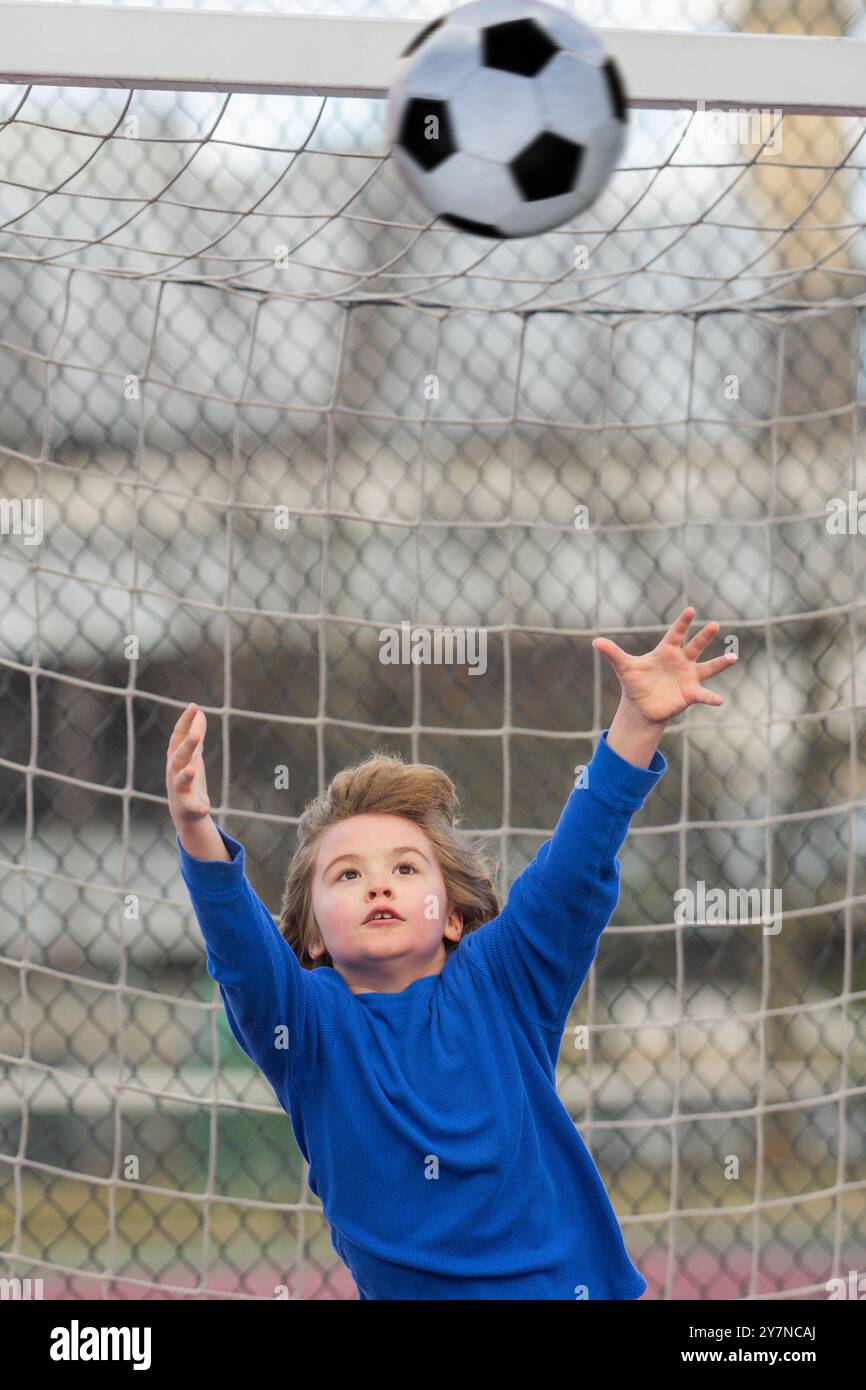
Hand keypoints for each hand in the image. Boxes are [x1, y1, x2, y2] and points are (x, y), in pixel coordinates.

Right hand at [166, 703, 211, 825]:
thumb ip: (196, 735)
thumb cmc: (188, 779)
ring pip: (180, 780)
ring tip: (193, 769)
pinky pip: (191, 806)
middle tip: (197, 734)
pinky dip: (197, 807)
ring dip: (186, 775)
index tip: (194, 706)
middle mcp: (174, 772)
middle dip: (187, 745)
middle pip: (179, 756)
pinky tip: (205, 808)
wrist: (184, 812)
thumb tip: (200, 713)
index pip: (178, 736)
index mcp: (176, 757)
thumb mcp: (194, 755)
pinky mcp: (187, 807)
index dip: (185, 722)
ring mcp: (179, 790)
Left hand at [592, 607, 736, 725]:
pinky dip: (711, 697)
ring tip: (733, 657)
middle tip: (715, 624)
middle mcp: (681, 661)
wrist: (642, 706)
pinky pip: (703, 694)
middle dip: (704, 636)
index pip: (676, 634)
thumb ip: (613, 653)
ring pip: (708, 667)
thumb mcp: (624, 667)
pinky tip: (719, 700)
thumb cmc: (635, 683)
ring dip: (720, 663)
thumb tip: (595, 641)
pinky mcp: (691, 693)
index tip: (690, 610)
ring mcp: (688, 677)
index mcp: (666, 651)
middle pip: (695, 645)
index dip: (682, 623)